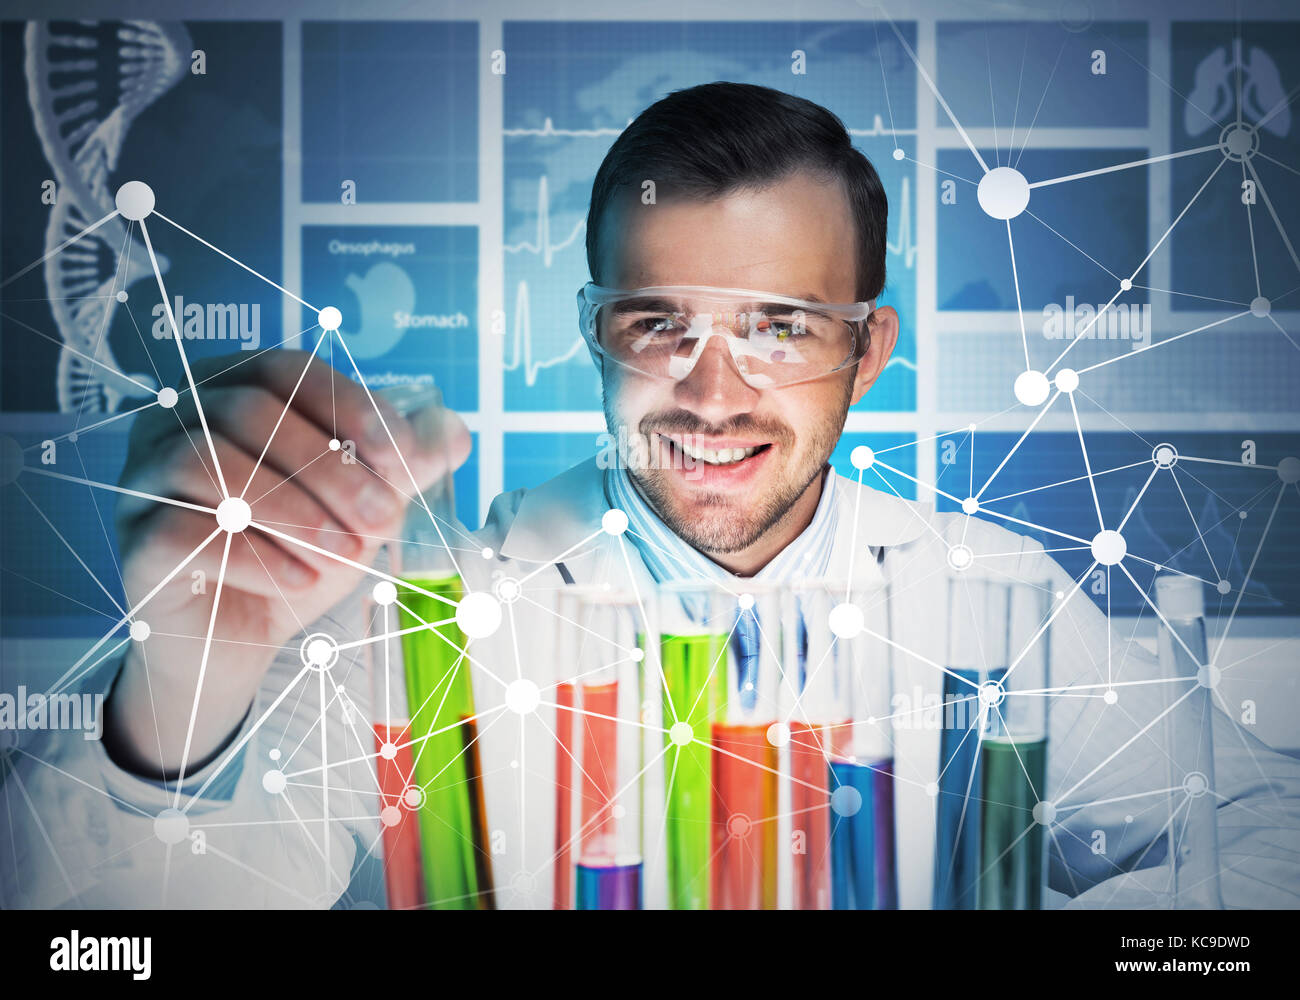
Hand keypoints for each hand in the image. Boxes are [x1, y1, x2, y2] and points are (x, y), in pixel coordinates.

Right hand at [104, 349, 470, 778]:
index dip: (349, 405)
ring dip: (294, 510)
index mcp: (233, 388)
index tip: (402, 457)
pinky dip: (254, 557)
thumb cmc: (299, 550)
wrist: (240, 638)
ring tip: (347, 553)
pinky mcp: (135, 540)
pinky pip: (181, 531)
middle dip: (332, 469)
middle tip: (385, 520)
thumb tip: (453, 431)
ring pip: (207, 462)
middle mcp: (177, 420)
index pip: (287, 368)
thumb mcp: (362, 505)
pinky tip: (301, 582)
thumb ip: (406, 466)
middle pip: (250, 412)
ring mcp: (145, 477)